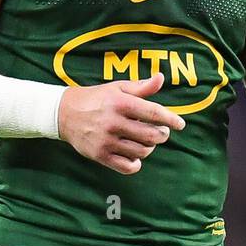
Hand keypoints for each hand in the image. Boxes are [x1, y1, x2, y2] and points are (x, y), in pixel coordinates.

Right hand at [57, 71, 185, 174]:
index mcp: (120, 103)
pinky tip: (135, 155)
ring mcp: (106, 141)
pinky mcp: (100, 155)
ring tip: (147, 141)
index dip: (171, 119)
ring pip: (142, 151)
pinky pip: (127, 166)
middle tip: (161, 132)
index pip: (153, 113)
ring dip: (150, 147)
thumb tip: (161, 78)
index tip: (181, 124)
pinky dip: (136, 163)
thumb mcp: (117, 88)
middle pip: (151, 136)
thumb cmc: (96, 98)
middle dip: (162, 135)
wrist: (64, 113)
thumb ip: (141, 86)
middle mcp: (113, 122)